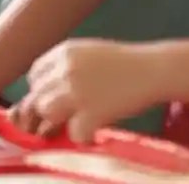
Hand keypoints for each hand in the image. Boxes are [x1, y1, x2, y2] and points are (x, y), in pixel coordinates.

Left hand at [11, 39, 162, 142]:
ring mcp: (77, 90)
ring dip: (57, 121)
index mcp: (63, 52)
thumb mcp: (87, 52)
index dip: (41, 89)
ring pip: (46, 110)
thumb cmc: (124, 64)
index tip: (52, 98)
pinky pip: (74, 131)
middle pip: (36, 94)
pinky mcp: (93, 110)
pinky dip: (82, 136)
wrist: (154, 69)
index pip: (34, 74)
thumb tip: (45, 88)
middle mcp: (64, 69)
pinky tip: (93, 132)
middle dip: (44, 108)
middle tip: (61, 116)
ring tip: (76, 122)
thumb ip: (64, 65)